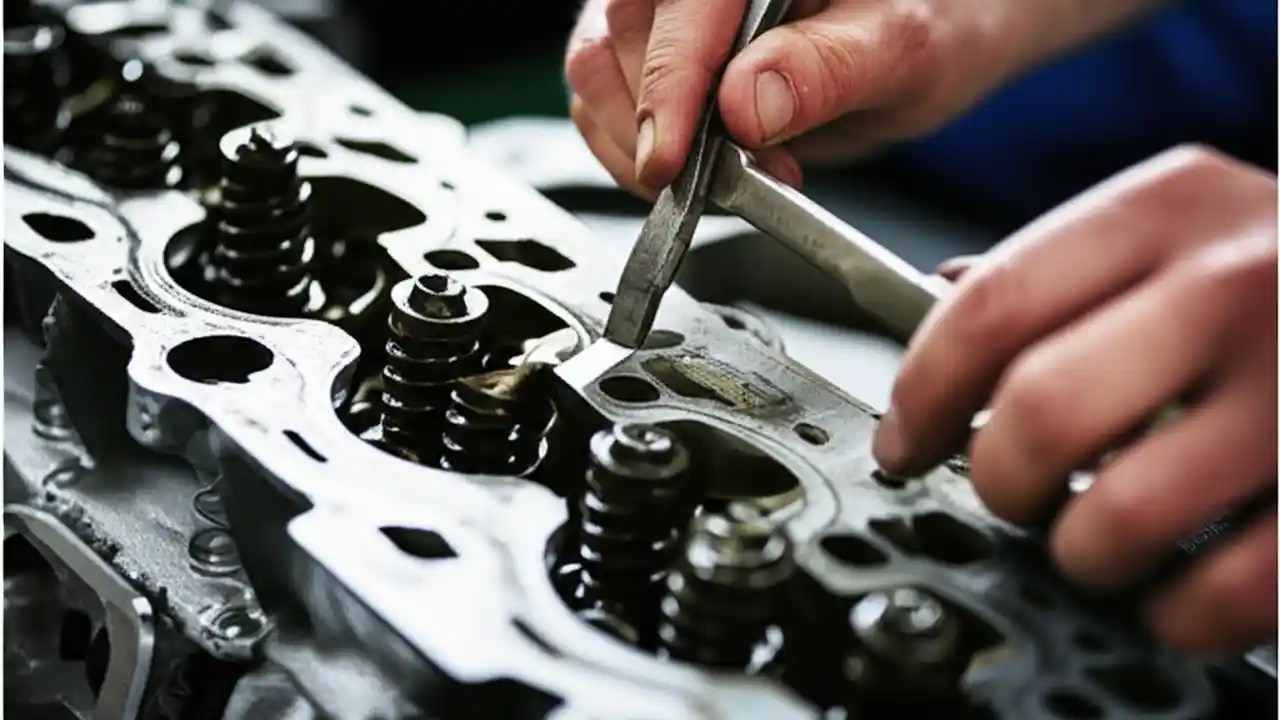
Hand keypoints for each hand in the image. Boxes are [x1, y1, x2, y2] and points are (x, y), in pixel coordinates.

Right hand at [564, 0, 1154, 197]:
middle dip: (663, 128)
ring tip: (726, 174)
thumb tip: (746, 106)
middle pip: (621, 40)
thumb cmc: (936, 19)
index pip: (680, 11)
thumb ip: (825, 71)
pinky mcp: (656, 45)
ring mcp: (670, 7)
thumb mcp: (904, 48)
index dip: (666, 90)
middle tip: (738, 175)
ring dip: (642, 147)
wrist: (938, 33)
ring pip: (598, 72)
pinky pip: (606, 100)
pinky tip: (700, 168)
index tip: (668, 162)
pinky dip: (639, 151)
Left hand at [874, 145, 1276, 653]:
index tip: (904, 443)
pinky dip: (1174, 614)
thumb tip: (940, 305)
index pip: (991, 307)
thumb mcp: (1179, 227)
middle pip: (1041, 410)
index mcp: (1168, 209)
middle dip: (999, 479)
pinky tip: (1170, 590)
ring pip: (1120, 514)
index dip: (922, 394)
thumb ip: (1066, 266)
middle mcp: (1235, 284)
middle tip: (1009, 492)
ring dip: (1079, 554)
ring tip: (1093, 540)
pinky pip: (1226, 591)